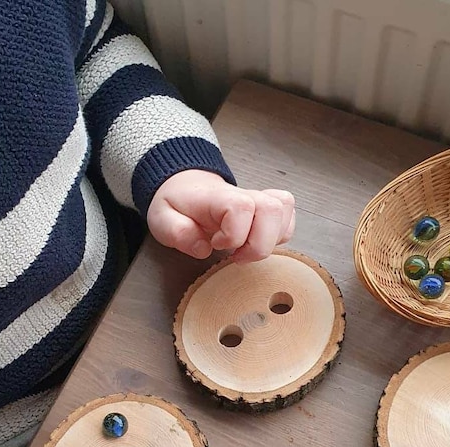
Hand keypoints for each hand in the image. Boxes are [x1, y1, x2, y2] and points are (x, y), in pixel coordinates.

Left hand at [148, 170, 295, 264]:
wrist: (184, 187)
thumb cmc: (177, 205)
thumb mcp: (162, 219)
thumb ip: (177, 233)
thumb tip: (203, 249)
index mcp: (216, 197)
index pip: (242, 208)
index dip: (234, 235)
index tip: (215, 244)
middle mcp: (243, 193)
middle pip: (273, 209)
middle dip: (259, 244)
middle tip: (236, 255)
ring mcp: (257, 198)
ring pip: (284, 211)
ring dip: (270, 240)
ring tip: (246, 249)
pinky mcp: (267, 206)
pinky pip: (287, 216)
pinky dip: (279, 235)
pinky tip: (257, 241)